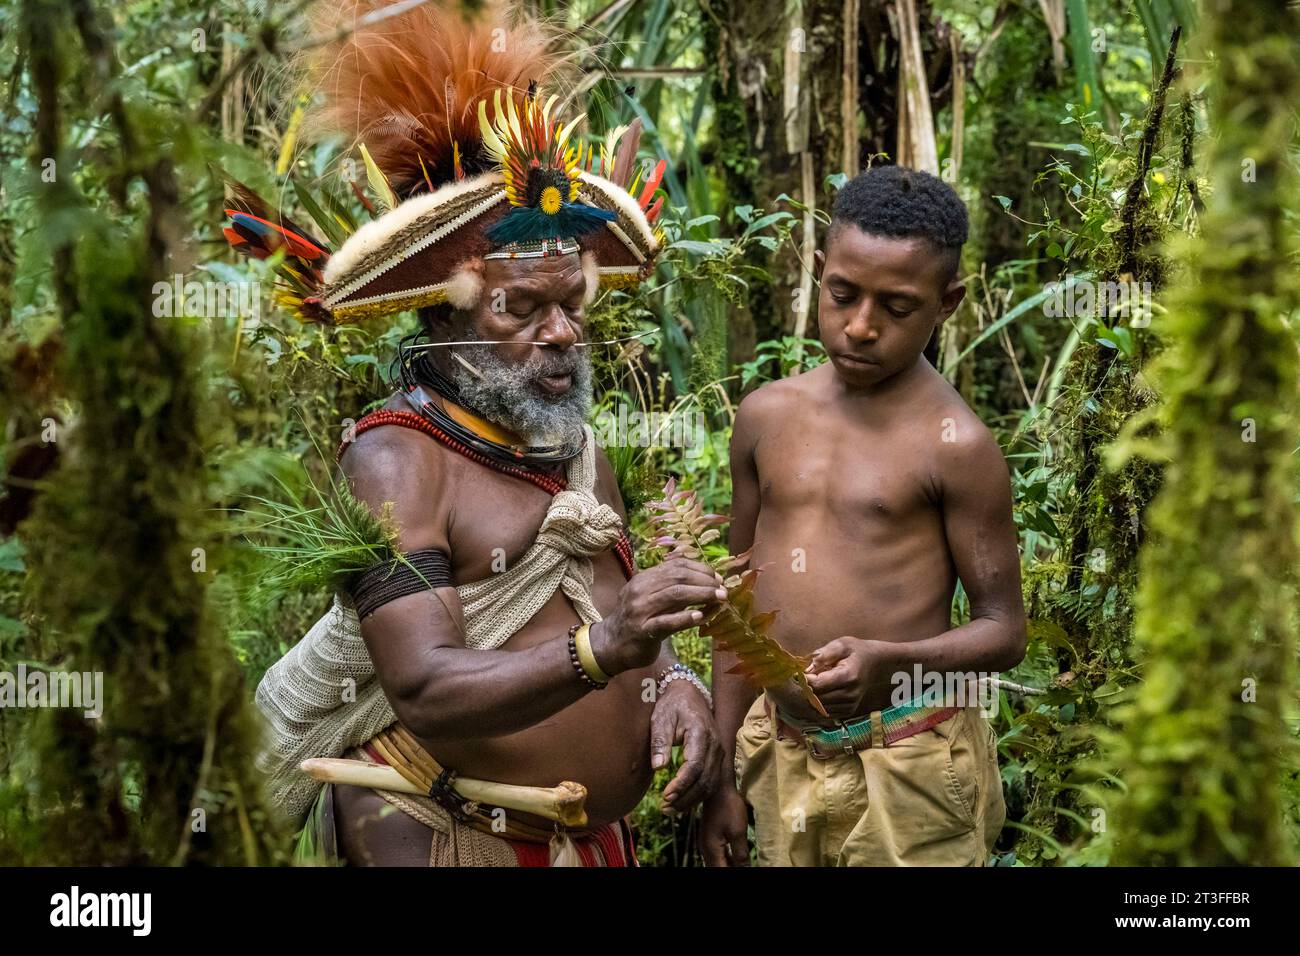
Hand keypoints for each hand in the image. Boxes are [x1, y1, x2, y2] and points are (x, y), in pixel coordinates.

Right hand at [590, 558, 725, 673]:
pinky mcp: (642, 632)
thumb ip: (673, 589)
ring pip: (675, 596)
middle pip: (678, 578)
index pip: (677, 566)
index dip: (701, 569)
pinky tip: (700, 617)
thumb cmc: (638, 621)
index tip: (718, 578)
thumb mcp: (652, 598)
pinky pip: (666, 622)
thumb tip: (709, 582)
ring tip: (719, 600)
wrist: (611, 645)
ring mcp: (640, 610)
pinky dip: (684, 618)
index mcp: (644, 578)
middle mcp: (640, 590)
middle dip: (705, 582)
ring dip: (701, 595)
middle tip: (723, 590)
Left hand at [651, 678, 722, 813]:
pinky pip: (711, 781)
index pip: (695, 765)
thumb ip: (659, 742)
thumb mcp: (660, 719)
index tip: (665, 795)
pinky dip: (698, 795)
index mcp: (701, 733)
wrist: (688, 693)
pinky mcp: (717, 758)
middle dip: (685, 797)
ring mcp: (719, 752)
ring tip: (670, 809)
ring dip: (691, 800)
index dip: (681, 784)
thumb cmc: (672, 705)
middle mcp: (715, 744)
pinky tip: (682, 801)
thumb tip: (658, 767)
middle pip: (705, 779)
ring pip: (710, 784)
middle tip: (665, 807)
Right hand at [699, 786, 749, 865]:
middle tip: (746, 866)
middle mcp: (706, 850)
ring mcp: (707, 844)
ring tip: (744, 865)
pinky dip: (728, 860)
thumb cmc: (729, 807)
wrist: (718, 788)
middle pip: (718, 869)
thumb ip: (741, 854)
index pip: (721, 871)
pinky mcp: (710, 839)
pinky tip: (738, 859)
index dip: (734, 873)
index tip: (747, 868)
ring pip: (718, 863)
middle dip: (731, 870)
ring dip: (730, 866)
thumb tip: (746, 869)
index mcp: (711, 850)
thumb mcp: (738, 832)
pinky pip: (718, 855)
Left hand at [805, 637, 886, 717]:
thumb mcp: (841, 644)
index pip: (818, 685)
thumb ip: (825, 653)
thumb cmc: (855, 651)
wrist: (874, 663)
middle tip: (802, 679)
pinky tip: (819, 693)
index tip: (799, 673)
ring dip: (811, 698)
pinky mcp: (849, 711)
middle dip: (806, 689)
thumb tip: (808, 667)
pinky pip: (826, 713)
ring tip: (812, 684)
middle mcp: (850, 694)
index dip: (805, 680)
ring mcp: (850, 704)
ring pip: (820, 708)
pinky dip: (818, 705)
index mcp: (848, 676)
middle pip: (817, 698)